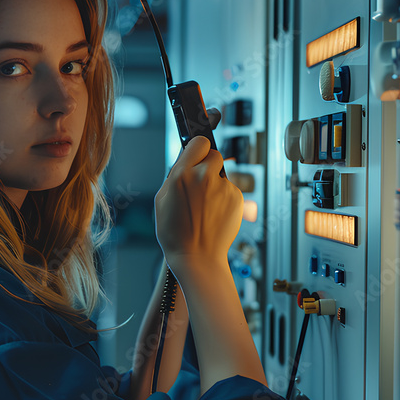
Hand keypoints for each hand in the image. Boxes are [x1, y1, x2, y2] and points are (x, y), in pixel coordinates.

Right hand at [155, 129, 242, 268]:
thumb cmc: (176, 233)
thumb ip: (175, 175)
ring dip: (215, 185)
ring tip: (204, 207)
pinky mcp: (237, 198)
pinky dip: (224, 199)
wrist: (197, 257)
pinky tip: (214, 214)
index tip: (197, 154)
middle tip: (200, 183)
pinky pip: (230, 190)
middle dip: (208, 165)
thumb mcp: (162, 200)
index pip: (199, 142)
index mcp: (182, 175)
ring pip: (222, 175)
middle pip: (214, 154)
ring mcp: (223, 187)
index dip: (198, 148)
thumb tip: (185, 159)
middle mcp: (204, 177)